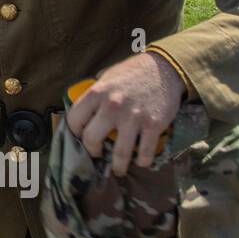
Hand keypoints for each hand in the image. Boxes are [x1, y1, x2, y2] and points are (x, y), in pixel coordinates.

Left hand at [66, 51, 184, 175]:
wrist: (164, 68)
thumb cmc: (131, 73)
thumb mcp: (106, 78)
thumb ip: (94, 97)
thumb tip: (84, 116)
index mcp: (97, 93)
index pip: (74, 119)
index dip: (74, 132)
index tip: (79, 138)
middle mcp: (112, 106)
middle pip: (91, 139)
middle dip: (92, 151)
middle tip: (97, 155)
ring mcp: (133, 117)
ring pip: (119, 153)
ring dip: (118, 166)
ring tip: (118, 169)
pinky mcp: (154, 125)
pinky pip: (145, 152)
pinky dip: (142, 161)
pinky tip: (141, 161)